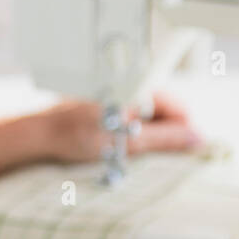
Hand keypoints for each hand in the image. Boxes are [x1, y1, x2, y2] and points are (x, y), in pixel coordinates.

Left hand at [35, 92, 200, 164]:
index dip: (181, 132)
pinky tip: (116, 142)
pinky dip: (131, 129)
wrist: (41, 134)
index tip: (176, 154)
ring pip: (148, 115)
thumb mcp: (127, 142)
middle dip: (162, 134)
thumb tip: (198, 139)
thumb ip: (165, 140)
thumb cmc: (78, 136)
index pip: (179, 108)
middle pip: (165, 111)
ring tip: (127, 150)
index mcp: (138, 88)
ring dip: (145, 134)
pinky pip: (131, 113)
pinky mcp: (107, 99)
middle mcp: (130, 84)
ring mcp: (118, 91)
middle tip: (144, 154)